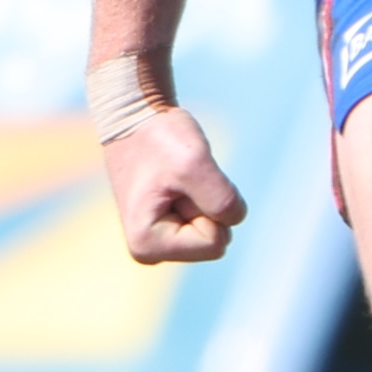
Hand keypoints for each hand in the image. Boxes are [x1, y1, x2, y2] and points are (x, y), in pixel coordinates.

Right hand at [107, 104, 248, 261]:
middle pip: (216, 240)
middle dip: (206, 204)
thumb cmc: (160, 138)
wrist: (136, 119)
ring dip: (205, 197)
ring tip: (176, 178)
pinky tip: (177, 181)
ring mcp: (159, 242)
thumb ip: (221, 199)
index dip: (208, 206)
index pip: (215, 244)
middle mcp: (150, 252)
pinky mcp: (168, 229)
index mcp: (148, 245)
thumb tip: (234, 218)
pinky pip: (209, 219)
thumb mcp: (194, 163)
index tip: (179, 182)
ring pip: (215, 229)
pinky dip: (203, 194)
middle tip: (178, 179)